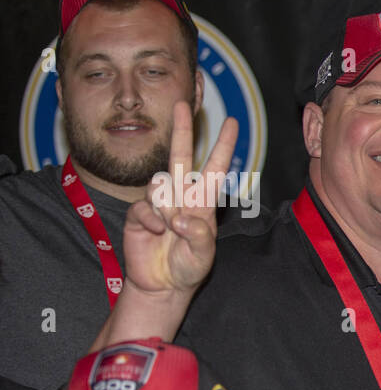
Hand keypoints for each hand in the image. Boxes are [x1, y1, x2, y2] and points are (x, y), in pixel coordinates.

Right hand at [124, 101, 236, 297]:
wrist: (163, 285)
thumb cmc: (188, 267)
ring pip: (160, 183)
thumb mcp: (203, 255)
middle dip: (183, 129)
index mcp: (203, 202)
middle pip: (180, 156)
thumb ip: (198, 236)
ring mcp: (158, 203)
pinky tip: (156, 234)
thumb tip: (179, 218)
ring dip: (166, 207)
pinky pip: (144, 208)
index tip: (232, 122)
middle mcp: (181, 196)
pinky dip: (152, 222)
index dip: (223, 146)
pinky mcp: (138, 213)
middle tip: (184, 104)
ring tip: (170, 231)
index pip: (215, 168)